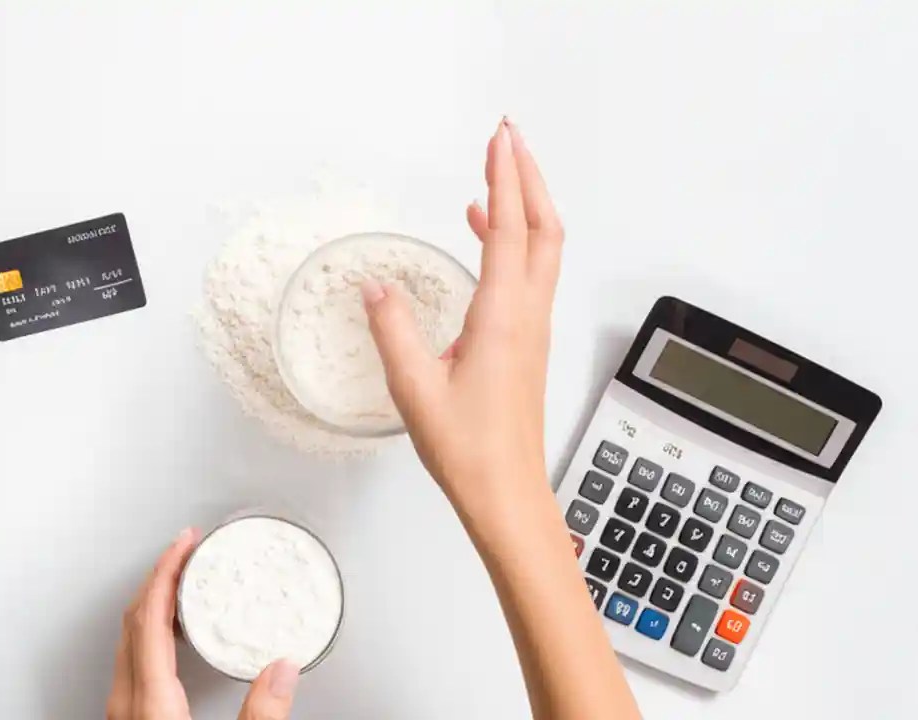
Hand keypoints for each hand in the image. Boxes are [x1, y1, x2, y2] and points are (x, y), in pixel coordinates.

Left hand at [106, 527, 301, 719]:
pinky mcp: (130, 716)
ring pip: (130, 637)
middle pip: (135, 620)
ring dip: (154, 600)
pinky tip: (173, 628)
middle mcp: (128, 702)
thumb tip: (283, 671)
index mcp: (151, 704)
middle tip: (186, 549)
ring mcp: (124, 710)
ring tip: (182, 579)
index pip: (149, 618)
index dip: (166, 571)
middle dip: (160, 575)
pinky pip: (133, 656)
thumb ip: (259, 713)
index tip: (184, 543)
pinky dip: (151, 627)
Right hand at [362, 118, 562, 527]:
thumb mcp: (415, 388)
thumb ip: (393, 330)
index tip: (499, 138)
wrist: (506, 493)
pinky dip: (513, 242)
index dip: (506, 177)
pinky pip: (529, 275)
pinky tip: (486, 238)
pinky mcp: (527, 343)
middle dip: (527, 176)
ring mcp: (532, 329)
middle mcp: (527, 315)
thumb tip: (374, 286)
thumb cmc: (468, 449)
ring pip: (542, 250)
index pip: (511, 229)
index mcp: (503, 317)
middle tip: (507, 138)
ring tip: (497, 174)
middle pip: (543, 227)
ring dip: (525, 206)